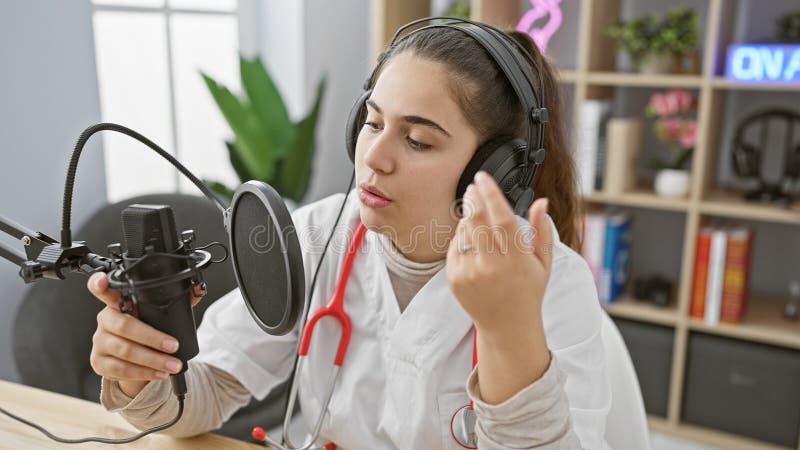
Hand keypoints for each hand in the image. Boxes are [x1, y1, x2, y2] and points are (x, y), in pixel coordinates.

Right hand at [87, 272, 204, 397]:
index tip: (102, 280)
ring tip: (173, 365)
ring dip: (153, 360)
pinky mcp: (99, 363)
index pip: (105, 291)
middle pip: (124, 326)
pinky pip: (122, 370)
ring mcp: (99, 343)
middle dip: (152, 338)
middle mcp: (104, 321)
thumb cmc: (144, 329)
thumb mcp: (155, 315)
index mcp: (117, 303)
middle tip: (174, 345)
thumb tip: (196, 293)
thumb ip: (174, 302)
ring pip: (125, 351)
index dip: (99, 284)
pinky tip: (159, 373)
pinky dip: (144, 373)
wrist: (132, 357)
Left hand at [446, 171, 552, 335]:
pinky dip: (462, 237)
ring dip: (469, 217)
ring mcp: (470, 273)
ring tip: (478, 216)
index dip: (490, 194)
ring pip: (464, 231)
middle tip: (474, 187)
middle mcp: (491, 267)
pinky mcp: (454, 279)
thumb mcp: (542, 263)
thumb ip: (542, 230)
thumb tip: (541, 201)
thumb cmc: (527, 293)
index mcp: (516, 261)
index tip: (483, 177)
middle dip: (473, 198)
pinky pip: (454, 246)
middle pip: (476, 220)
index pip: (501, 219)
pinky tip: (473, 239)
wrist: (507, 327)